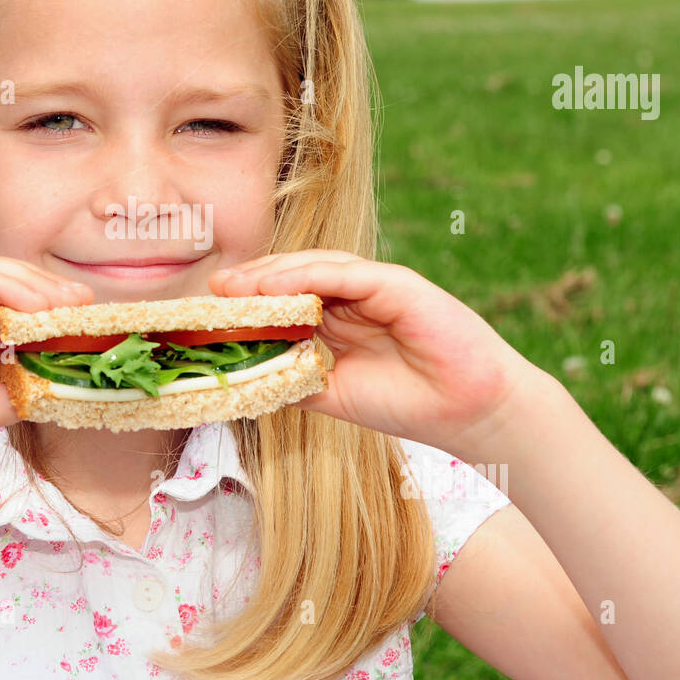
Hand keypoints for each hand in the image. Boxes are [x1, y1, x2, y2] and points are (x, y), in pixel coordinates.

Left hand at [208, 250, 540, 461]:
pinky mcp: (396, 283)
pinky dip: (307, 275)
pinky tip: (276, 285)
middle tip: (213, 290)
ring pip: (313, 267)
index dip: (249, 300)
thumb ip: (294, 379)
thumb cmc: (408, 405)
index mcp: (341, 319)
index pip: (287, 297)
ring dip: (271, 274)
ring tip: (235, 286)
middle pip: (293, 275)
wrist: (469, 413)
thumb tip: (244, 377)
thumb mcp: (333, 394)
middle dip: (251, 282)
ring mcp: (375, 286)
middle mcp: (354, 296)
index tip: (210, 311)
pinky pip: (344, 272)